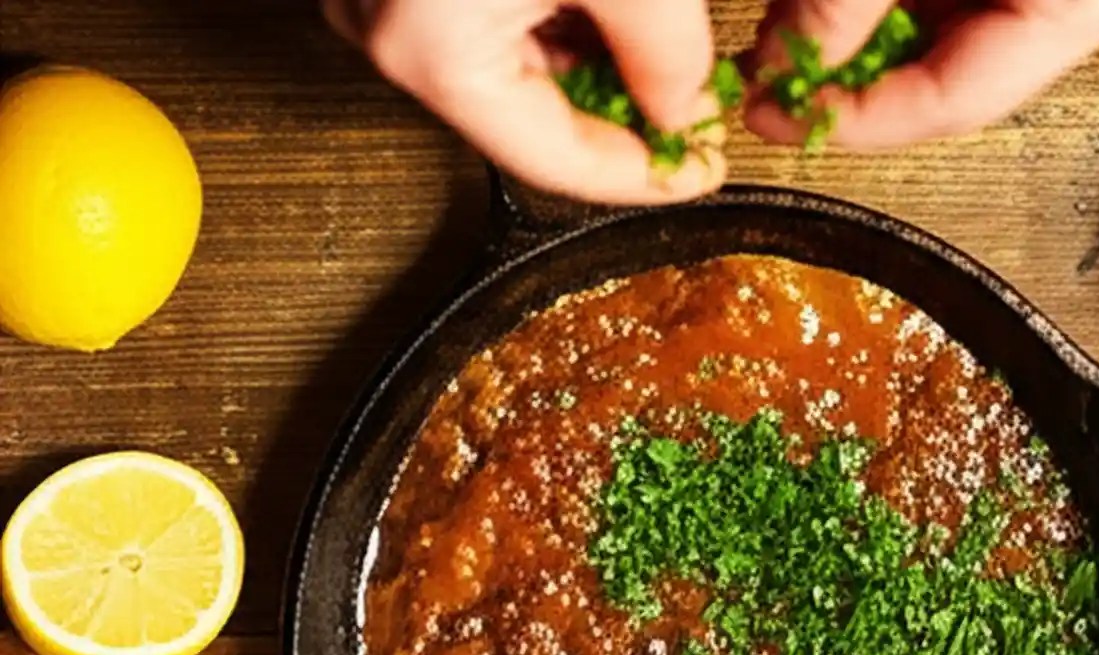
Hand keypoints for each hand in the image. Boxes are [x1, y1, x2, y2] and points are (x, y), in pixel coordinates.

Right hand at [324, 0, 724, 204]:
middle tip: (694, 117)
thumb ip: (663, 48)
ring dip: (594, 73)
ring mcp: (383, 4)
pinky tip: (605, 12)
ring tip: (664, 61)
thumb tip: (685, 109)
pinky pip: (486, 26)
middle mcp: (392, 38)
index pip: (558, 160)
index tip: (700, 170)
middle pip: (533, 124)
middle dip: (622, 122)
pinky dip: (557, 28)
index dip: (642, 177)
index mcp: (433, 53)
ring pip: (513, 76)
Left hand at [745, 0, 1098, 149]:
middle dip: (849, 75)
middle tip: (766, 74)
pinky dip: (884, 4)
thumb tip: (787, 58)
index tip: (771, 113)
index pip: (954, 102)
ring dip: (858, 38)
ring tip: (787, 27)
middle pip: (949, 77)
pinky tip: (827, 3)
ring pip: (943, 40)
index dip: (854, 118)